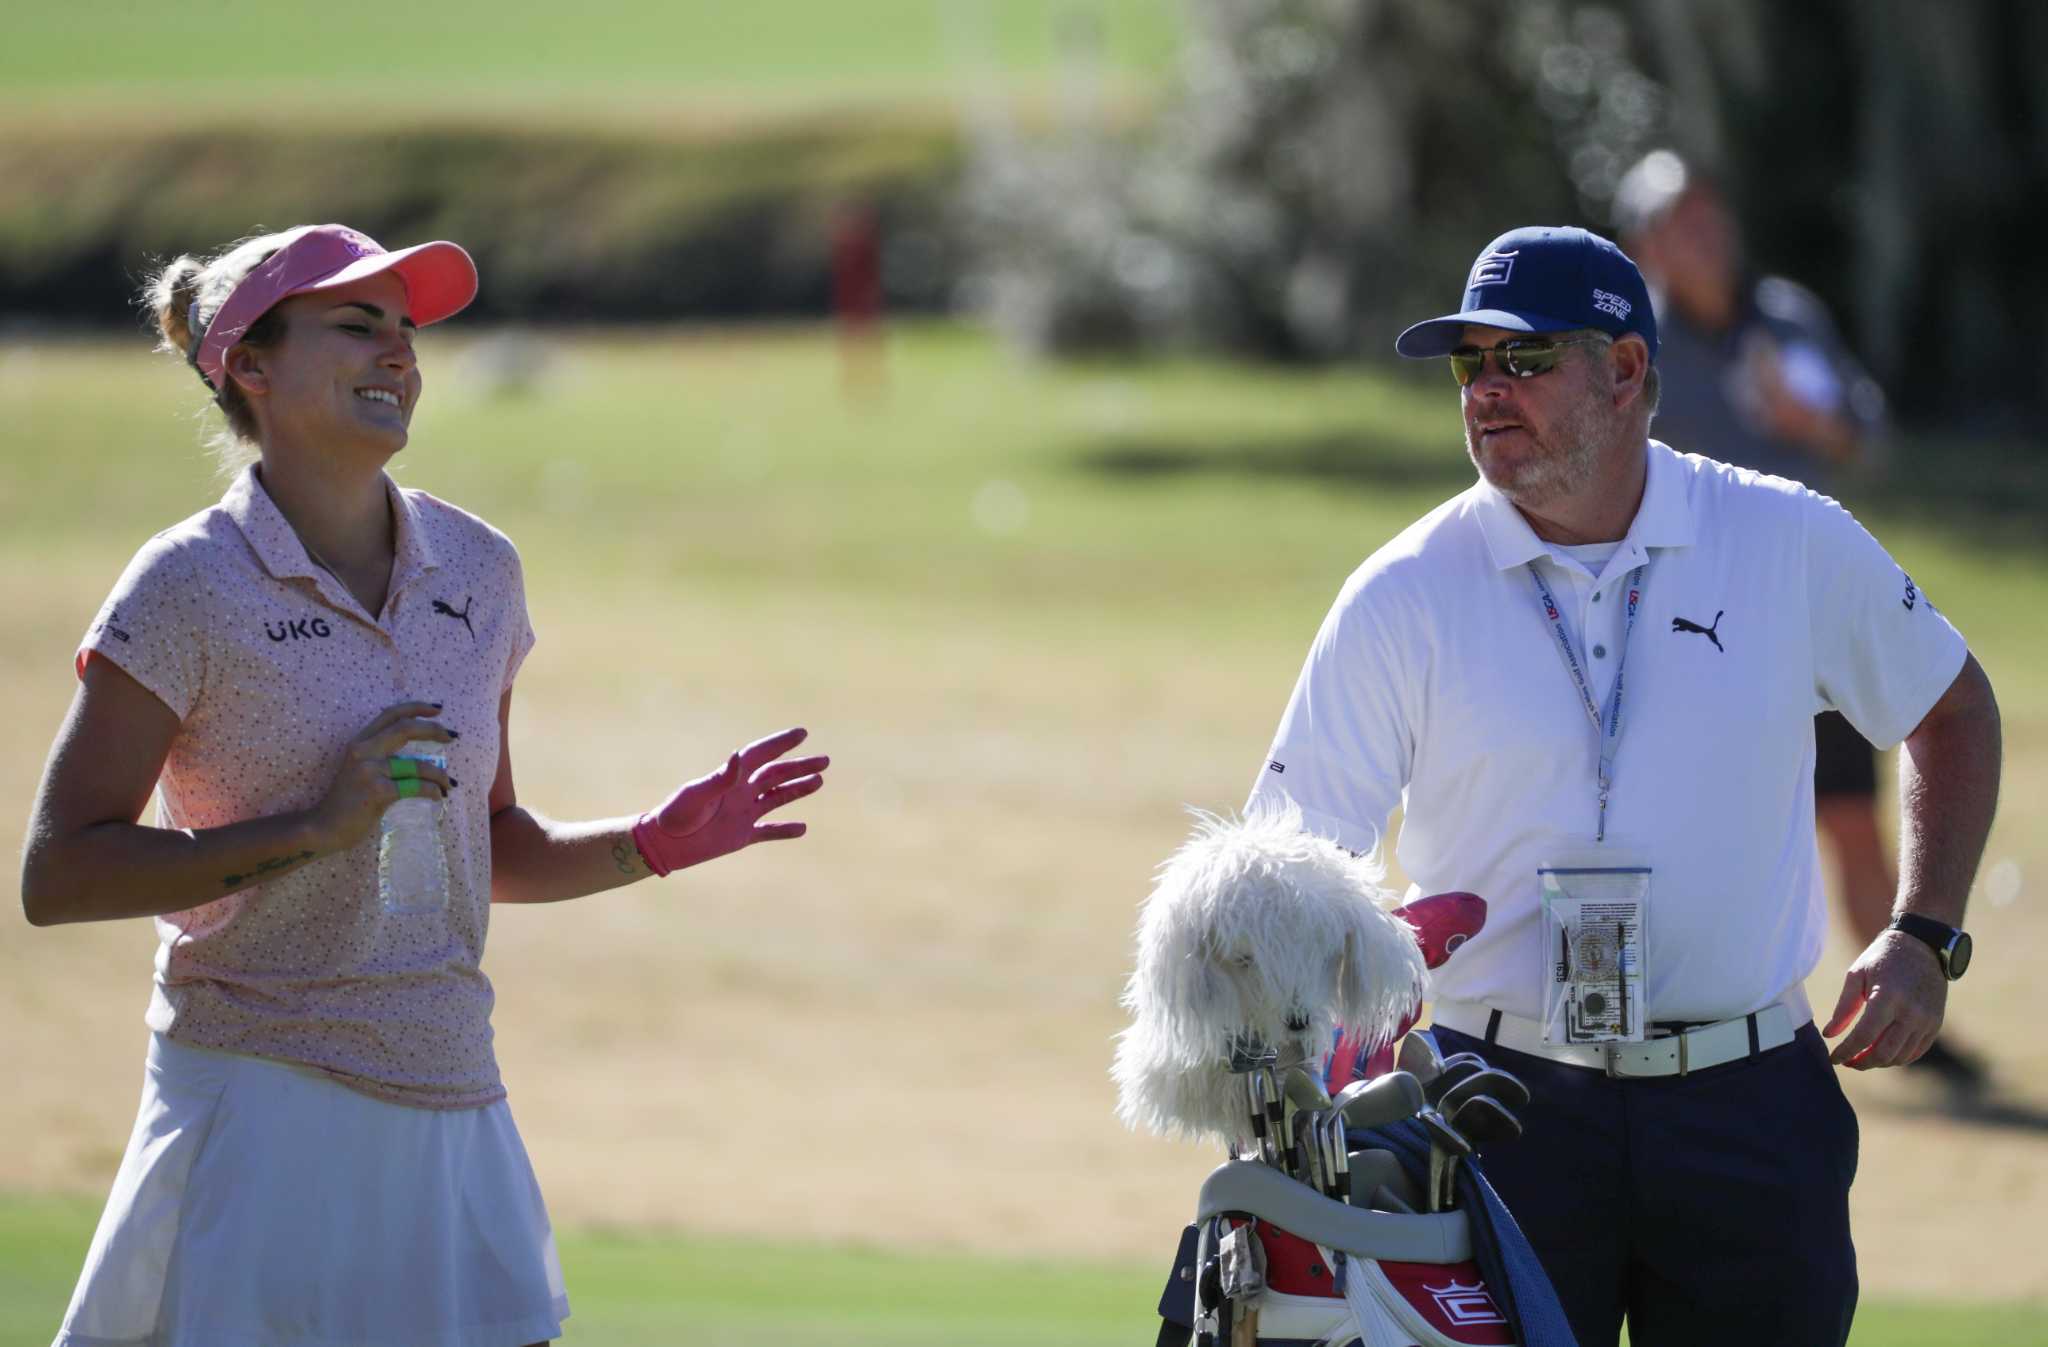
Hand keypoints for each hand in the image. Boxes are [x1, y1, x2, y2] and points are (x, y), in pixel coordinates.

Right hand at [307, 701, 457, 850]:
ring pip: (418, 766)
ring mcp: (369, 771)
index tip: (438, 709)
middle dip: (434, 730)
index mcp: (359, 743)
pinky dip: (432, 791)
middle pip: (406, 729)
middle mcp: (362, 751)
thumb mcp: (359, 770)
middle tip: (452, 736)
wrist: (324, 828)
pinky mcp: (378, 792)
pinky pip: (416, 787)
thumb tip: (419, 755)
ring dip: (440, 775)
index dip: (416, 708)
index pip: (390, 714)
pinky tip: (438, 797)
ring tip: (449, 784)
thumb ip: (380, 757)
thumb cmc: (347, 802)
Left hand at [631, 727, 827, 876]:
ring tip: (819, 781)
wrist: (663, 844)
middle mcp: (740, 792)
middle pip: (776, 775)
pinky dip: (785, 830)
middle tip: (824, 760)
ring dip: (798, 790)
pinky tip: (802, 828)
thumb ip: (720, 778)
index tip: (802, 734)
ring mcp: (743, 813)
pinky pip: (768, 832)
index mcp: (730, 778)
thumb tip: (738, 755)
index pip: (760, 756)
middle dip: (799, 767)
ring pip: (777, 798)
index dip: (780, 744)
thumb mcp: (697, 795)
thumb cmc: (675, 816)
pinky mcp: (741, 835)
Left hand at [1823, 929, 1948, 1068]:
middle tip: (1848, 1062)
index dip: (1846, 1051)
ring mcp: (1926, 1020)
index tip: (1833, 1058)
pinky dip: (1898, 1058)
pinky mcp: (1935, 1024)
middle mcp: (1910, 1012)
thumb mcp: (1856, 975)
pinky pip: (1916, 1051)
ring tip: (1862, 1058)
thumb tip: (1829, 1035)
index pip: (1864, 1036)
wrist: (1922, 947)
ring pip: (1900, 1056)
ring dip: (1879, 1062)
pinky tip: (1882, 1053)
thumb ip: (1844, 1008)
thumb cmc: (1882, 959)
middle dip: (1862, 1062)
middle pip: (1884, 1053)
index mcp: (1887, 997)